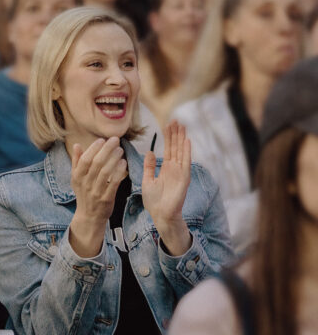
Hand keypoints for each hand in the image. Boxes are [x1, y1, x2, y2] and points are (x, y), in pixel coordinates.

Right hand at [68, 137, 126, 256]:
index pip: (85, 159)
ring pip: (106, 171)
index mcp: (77, 177)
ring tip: (120, 150)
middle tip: (115, 140)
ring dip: (114, 159)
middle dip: (106, 149)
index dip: (94, 148)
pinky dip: (119, 172)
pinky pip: (114, 183)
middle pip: (96, 163)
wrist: (89, 216)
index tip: (102, 140)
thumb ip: (76, 161)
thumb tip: (76, 145)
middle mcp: (85, 184)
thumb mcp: (76, 178)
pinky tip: (124, 163)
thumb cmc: (84, 194)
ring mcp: (95, 192)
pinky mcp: (106, 198)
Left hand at [142, 122, 191, 254]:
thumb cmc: (154, 201)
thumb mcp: (147, 180)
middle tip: (175, 119)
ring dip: (181, 139)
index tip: (167, 124)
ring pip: (181, 152)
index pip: (167, 149)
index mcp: (165, 168)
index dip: (168, 137)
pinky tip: (187, 141)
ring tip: (181, 125)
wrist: (161, 215)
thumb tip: (150, 151)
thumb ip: (149, 166)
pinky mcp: (183, 178)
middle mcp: (174, 168)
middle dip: (175, 134)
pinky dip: (186, 152)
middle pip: (175, 147)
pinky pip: (185, 162)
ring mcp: (180, 172)